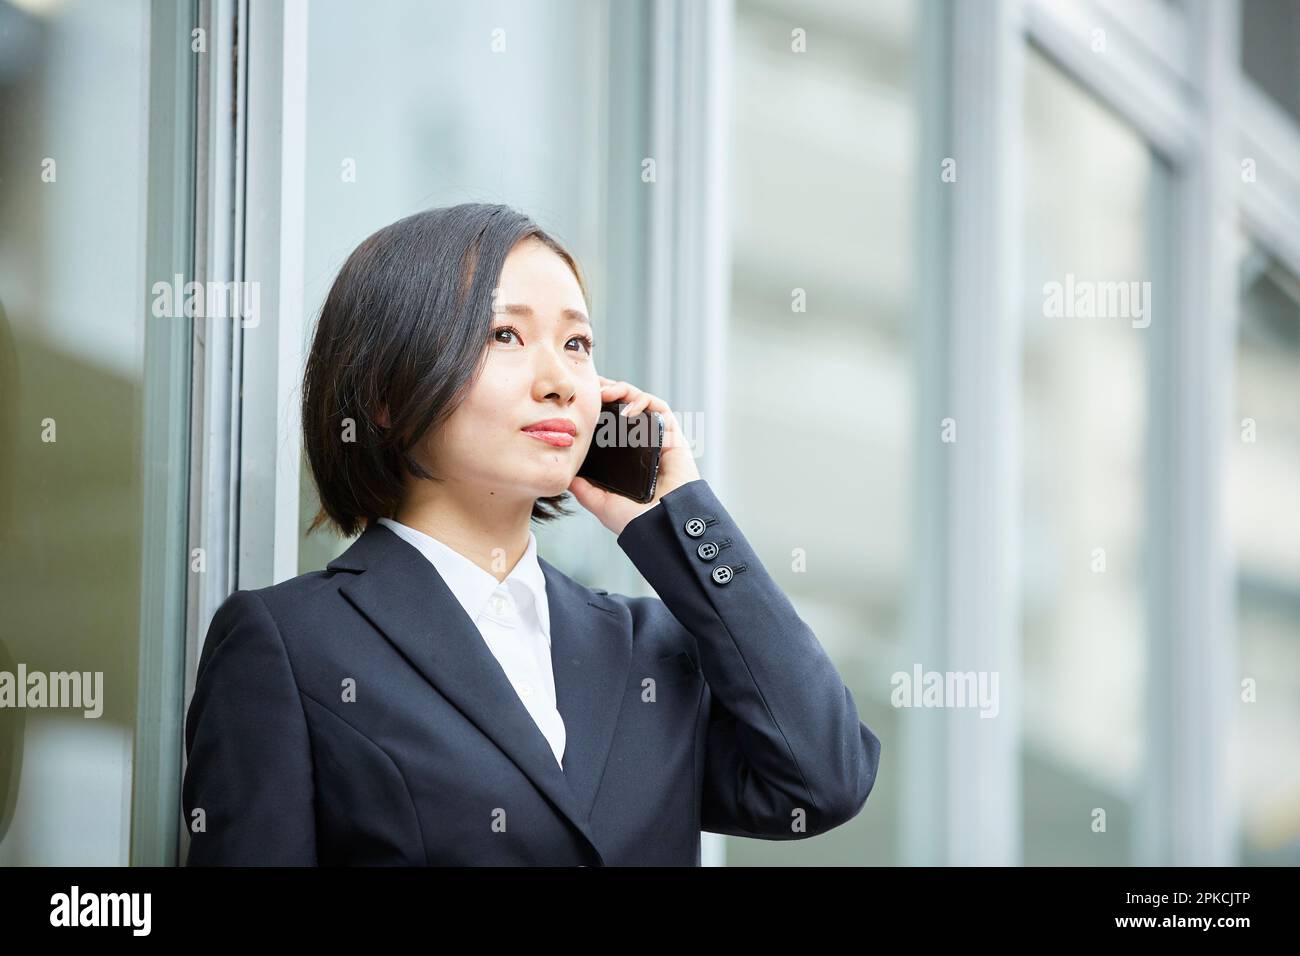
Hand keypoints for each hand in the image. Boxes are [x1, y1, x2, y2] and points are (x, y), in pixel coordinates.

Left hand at [567, 376, 701, 535]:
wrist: (661, 525)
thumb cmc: (635, 518)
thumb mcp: (599, 501)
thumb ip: (582, 487)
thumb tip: (564, 473)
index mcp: (625, 457)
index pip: (610, 423)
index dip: (597, 407)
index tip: (580, 399)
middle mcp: (642, 444)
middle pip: (625, 406)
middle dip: (608, 391)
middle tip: (590, 387)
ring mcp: (657, 438)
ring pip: (641, 402)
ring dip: (624, 391)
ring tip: (606, 393)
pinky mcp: (673, 435)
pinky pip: (660, 408)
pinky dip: (643, 401)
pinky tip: (627, 409)